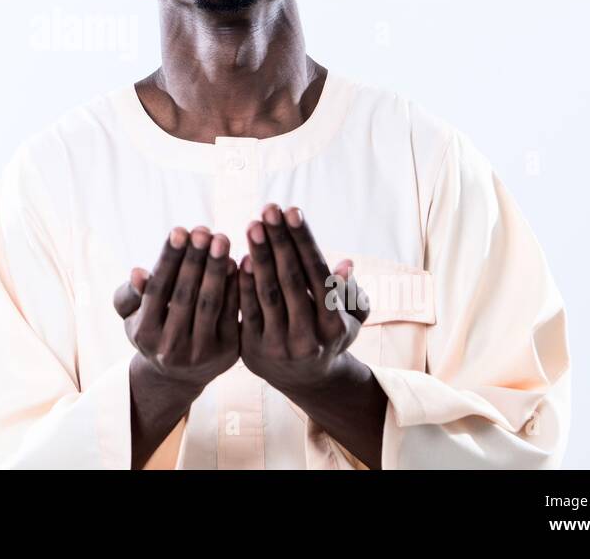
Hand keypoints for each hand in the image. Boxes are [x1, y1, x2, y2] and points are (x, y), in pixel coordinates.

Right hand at [113, 226, 240, 389]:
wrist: (180, 374)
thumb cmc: (153, 329)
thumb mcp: (133, 315)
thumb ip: (130, 294)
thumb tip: (138, 272)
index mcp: (144, 334)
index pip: (157, 290)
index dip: (169, 260)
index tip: (179, 230)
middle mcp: (171, 348)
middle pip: (184, 295)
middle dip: (195, 259)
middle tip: (203, 230)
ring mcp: (201, 353)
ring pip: (210, 303)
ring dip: (216, 268)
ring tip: (221, 239)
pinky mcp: (228, 353)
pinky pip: (232, 313)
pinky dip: (235, 286)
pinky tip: (237, 261)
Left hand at [238, 204, 371, 393]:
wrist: (304, 380)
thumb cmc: (330, 334)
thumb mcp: (350, 318)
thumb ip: (350, 292)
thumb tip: (346, 265)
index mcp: (334, 326)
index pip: (318, 275)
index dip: (304, 241)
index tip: (293, 210)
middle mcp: (307, 337)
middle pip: (291, 280)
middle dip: (280, 241)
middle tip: (269, 209)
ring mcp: (278, 345)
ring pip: (267, 294)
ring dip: (259, 256)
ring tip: (253, 225)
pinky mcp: (252, 349)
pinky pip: (246, 310)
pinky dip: (242, 283)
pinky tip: (238, 257)